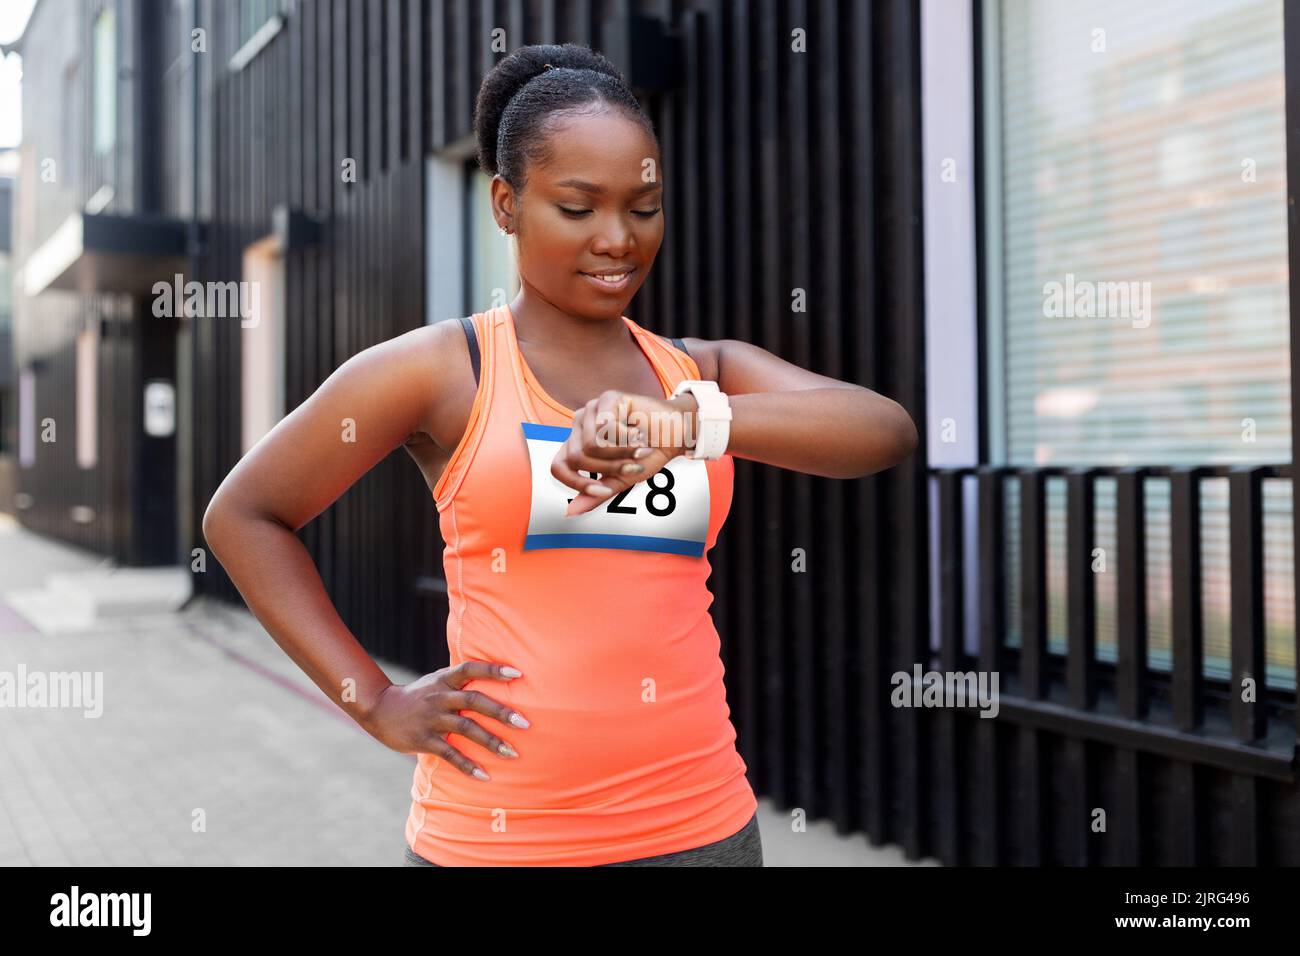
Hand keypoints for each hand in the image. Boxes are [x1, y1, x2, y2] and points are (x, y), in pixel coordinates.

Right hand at [361, 661, 529, 780]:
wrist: (380, 709)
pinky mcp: (424, 740)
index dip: (494, 670)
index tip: (518, 674)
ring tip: (512, 753)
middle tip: (525, 723)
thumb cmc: (418, 695)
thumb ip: (460, 681)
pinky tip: (484, 775)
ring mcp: (432, 718)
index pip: (471, 668)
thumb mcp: (437, 680)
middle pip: (474, 700)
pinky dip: (467, 765)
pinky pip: (449, 753)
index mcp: (444, 679)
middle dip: (501, 712)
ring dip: (491, 741)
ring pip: (466, 729)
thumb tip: (495, 677)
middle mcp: (440, 697)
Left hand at [551, 390, 698, 515]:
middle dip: (610, 468)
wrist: (676, 435)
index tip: (604, 490)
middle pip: (578, 457)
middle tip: (633, 464)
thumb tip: (571, 512)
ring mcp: (592, 410)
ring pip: (591, 443)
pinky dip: (626, 437)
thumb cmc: (649, 454)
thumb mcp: (622, 479)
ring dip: (621, 452)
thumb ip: (598, 492)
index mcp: (578, 445)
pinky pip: (605, 426)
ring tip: (638, 446)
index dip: (577, 483)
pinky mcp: (607, 399)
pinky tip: (638, 431)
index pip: (558, 466)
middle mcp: (580, 426)